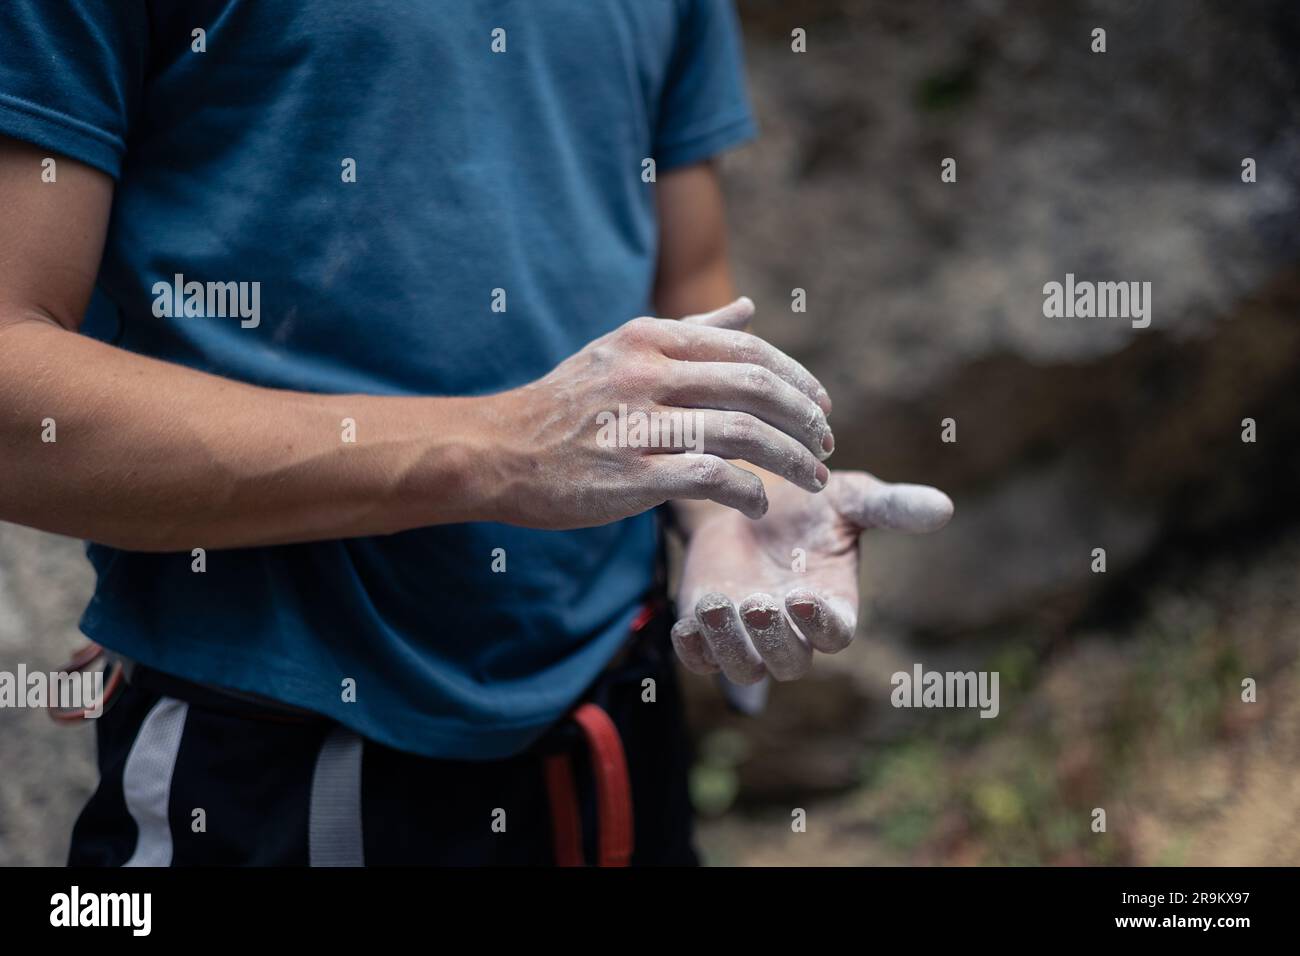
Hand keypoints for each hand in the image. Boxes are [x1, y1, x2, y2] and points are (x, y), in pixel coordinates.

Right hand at [481, 298, 834, 528]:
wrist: (496, 450)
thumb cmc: (565, 405)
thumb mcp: (622, 352)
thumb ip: (692, 331)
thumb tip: (750, 309)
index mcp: (650, 338)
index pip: (747, 351)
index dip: (797, 380)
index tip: (821, 408)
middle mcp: (646, 372)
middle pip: (754, 387)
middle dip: (804, 419)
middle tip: (827, 445)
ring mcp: (636, 423)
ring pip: (741, 432)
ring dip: (790, 458)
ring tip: (812, 477)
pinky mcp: (629, 475)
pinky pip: (710, 478)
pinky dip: (747, 491)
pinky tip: (758, 503)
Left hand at [671, 471, 952, 682]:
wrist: (743, 499)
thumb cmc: (807, 504)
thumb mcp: (848, 498)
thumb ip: (890, 508)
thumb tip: (944, 505)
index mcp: (832, 606)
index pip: (834, 635)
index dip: (820, 625)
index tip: (802, 598)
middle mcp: (792, 631)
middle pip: (788, 663)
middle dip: (771, 639)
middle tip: (755, 603)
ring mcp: (747, 636)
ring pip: (742, 667)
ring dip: (728, 644)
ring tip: (716, 603)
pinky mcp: (706, 630)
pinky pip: (699, 660)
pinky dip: (693, 648)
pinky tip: (687, 621)